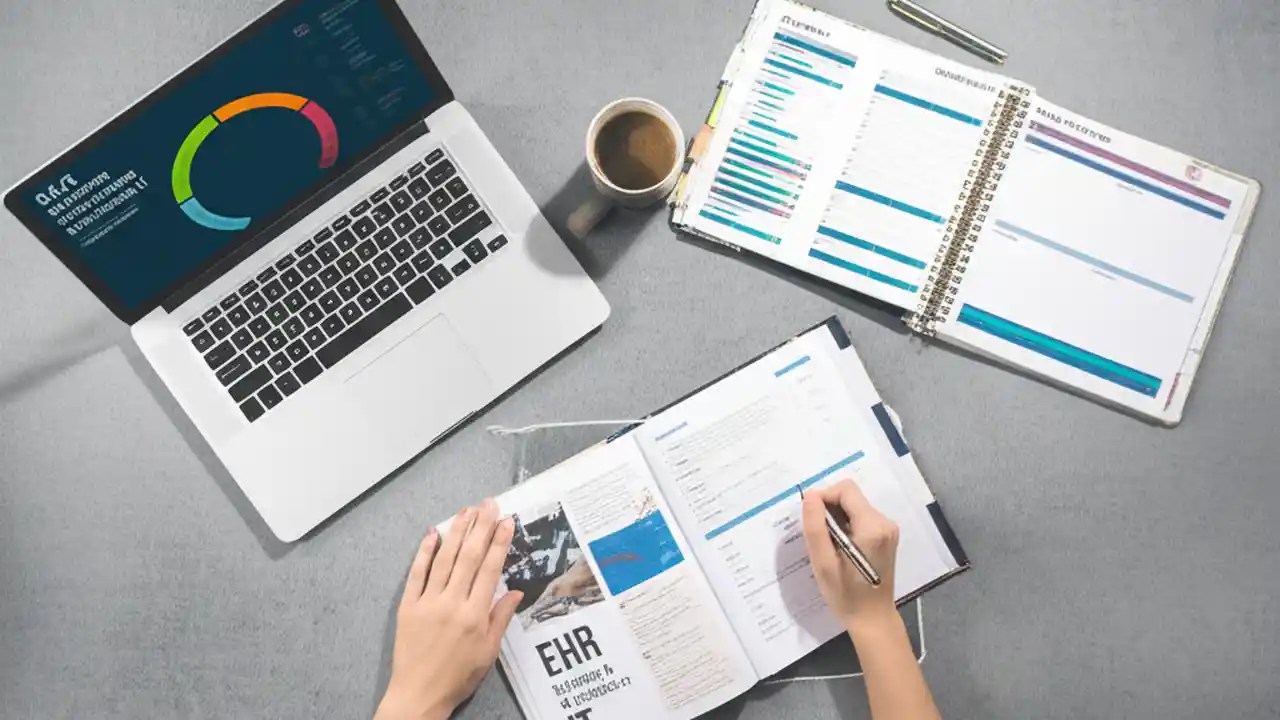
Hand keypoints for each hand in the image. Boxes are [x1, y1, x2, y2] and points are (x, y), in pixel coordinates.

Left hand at [375, 499, 523, 719]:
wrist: (418, 694)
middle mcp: (451, 603)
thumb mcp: (489, 652)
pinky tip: (432, 533)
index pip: (490, 570)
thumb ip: (500, 618)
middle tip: (489, 504)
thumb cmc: (458, 676)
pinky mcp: (408, 606)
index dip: (499, 543)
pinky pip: (416, 573)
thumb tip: (516, 591)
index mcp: (474, 615)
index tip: (506, 521)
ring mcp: (427, 602)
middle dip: (480, 527)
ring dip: (456, 532)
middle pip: (468, 557)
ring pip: (444, 559)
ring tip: (466, 511)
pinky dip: (424, 552)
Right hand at [801, 479, 899, 631]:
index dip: (824, 496)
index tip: (810, 517)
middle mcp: (885, 523)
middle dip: (829, 510)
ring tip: (828, 545)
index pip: (846, 490)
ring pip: (855, 507)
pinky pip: (862, 519)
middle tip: (817, 536)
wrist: (872, 619)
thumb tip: (810, 496)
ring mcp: (889, 530)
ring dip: (837, 519)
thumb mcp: (823, 562)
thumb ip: (815, 526)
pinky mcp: (887, 537)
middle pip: (851, 497)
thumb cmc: (846, 595)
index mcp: (872, 527)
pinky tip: (840, 548)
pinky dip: (847, 526)